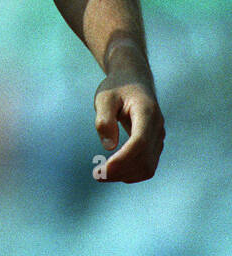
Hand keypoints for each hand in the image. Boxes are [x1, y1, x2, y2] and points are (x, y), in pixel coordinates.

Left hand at [93, 49, 164, 182]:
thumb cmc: (117, 87)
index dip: (123, 159)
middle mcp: (157, 127)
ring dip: (126, 175)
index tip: (104, 169)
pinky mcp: (155, 145)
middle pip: (144, 159)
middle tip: (96, 175)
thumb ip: (105, 119)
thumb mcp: (104, 97)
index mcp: (147, 112)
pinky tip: (113, 171)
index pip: (140, 142)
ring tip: (101, 174)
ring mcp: (159, 137)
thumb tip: (109, 147)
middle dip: (121, 171)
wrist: (134, 80)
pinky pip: (148, 166)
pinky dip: (131, 173)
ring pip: (148, 167)